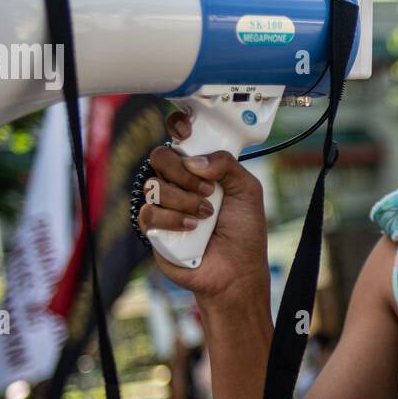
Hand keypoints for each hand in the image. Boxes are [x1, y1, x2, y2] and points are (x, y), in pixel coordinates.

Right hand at [136, 111, 272, 305]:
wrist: (236, 270)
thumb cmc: (243, 231)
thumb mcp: (248, 190)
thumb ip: (227, 165)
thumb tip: (195, 160)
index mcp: (199, 168)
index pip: (179, 138)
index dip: (177, 127)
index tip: (185, 131)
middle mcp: (178, 182)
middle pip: (160, 157)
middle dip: (183, 171)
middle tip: (208, 189)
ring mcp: (164, 205)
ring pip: (154, 185)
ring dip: (184, 199)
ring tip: (206, 215)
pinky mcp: (153, 229)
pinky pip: (149, 213)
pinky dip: (173, 219)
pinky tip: (192, 228)